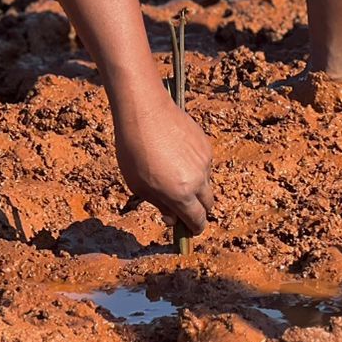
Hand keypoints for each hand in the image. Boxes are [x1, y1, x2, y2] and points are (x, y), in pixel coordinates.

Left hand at [111, 81, 214, 235]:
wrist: (145, 111)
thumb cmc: (133, 149)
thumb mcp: (137, 185)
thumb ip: (158, 205)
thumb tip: (172, 219)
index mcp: (181, 194)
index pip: (198, 221)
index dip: (194, 228)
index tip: (190, 230)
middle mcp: (198, 180)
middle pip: (208, 205)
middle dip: (198, 209)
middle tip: (182, 206)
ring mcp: (204, 162)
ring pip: (206, 183)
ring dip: (195, 186)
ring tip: (171, 173)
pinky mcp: (206, 145)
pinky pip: (204, 164)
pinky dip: (194, 166)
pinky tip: (175, 155)